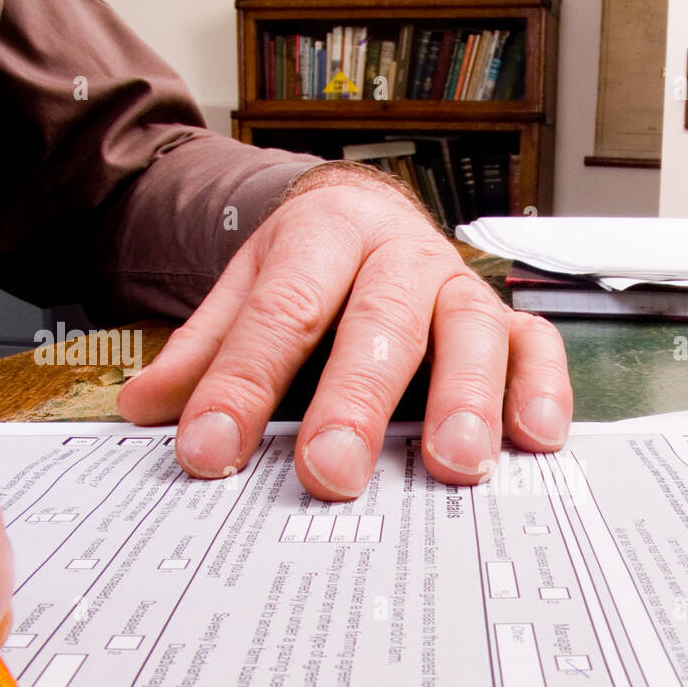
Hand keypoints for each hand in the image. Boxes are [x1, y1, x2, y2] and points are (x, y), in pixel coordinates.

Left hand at [118, 161, 571, 498]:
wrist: (368, 215)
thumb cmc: (309, 267)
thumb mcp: (246, 290)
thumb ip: (204, 350)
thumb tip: (144, 410)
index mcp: (323, 237)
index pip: (282, 312)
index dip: (244, 383)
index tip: (210, 453)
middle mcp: (399, 256)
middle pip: (381, 323)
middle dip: (356, 401)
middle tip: (332, 472)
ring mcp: (459, 287)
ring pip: (472, 332)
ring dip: (467, 398)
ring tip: (454, 464)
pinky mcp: (507, 318)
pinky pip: (537, 345)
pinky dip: (543, 389)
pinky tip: (535, 440)